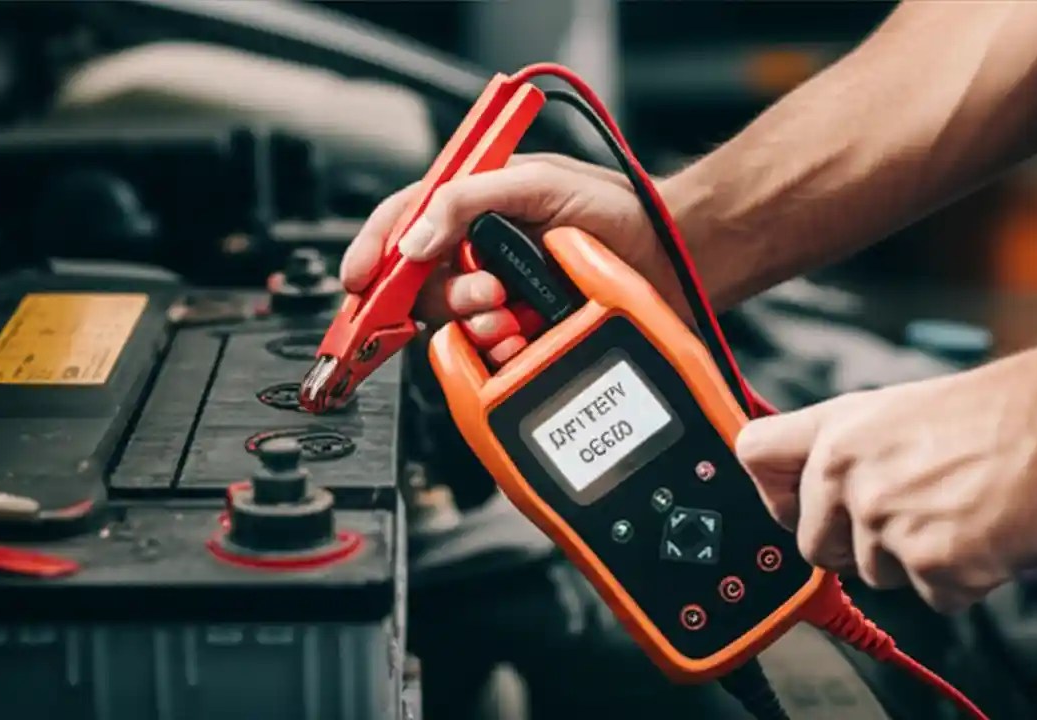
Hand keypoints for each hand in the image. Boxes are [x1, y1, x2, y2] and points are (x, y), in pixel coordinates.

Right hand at [339, 153, 670, 360]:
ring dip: (474, 322)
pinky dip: (495, 351)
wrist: (678, 258)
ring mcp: (502, 293)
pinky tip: (522, 337)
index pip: (406, 221)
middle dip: (445, 293)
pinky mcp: (522, 333)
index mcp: (477, 203)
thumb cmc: (620, 210)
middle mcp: (482, 249)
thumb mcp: (539, 183)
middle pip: (420, 281)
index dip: (374, 248)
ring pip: (451, 322)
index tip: (358, 277)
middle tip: (484, 292)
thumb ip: (468, 200)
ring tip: (511, 314)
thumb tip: (413, 242)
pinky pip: (483, 354)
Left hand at [735, 333, 1036, 612]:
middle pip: (810, 542)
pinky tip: (978, 537)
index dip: (771, 488)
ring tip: (953, 513)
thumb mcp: (894, 412)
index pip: (754, 453)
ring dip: (911, 559)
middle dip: (853, 543)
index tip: (790, 501)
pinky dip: (957, 580)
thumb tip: (812, 486)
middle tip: (905, 516)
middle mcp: (846, 472)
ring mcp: (884, 519)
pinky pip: (926, 595)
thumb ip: (845, 449)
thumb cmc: (994, 416)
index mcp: (835, 429)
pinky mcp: (928, 562)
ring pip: (870, 573)